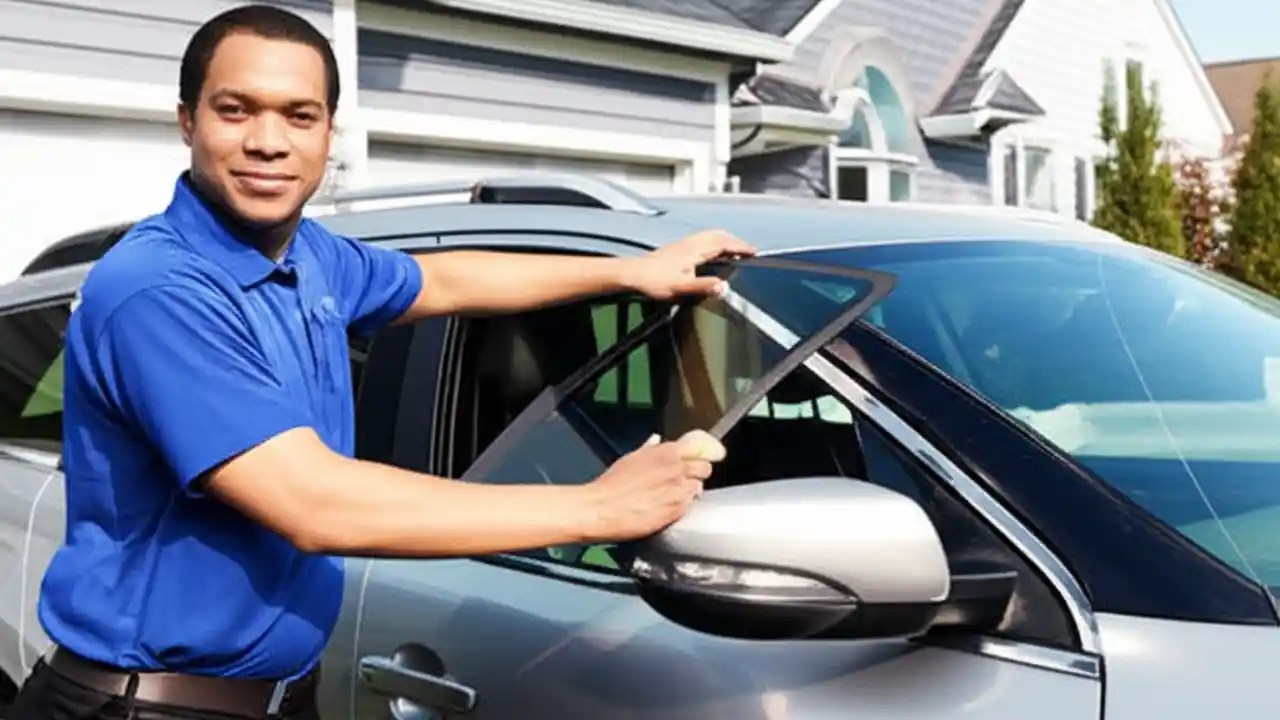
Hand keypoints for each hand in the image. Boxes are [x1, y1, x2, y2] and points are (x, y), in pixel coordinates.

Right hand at [578, 435, 713, 542]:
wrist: (602, 509)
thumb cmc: (611, 484)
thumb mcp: (630, 458)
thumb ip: (648, 449)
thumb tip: (656, 440)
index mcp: (666, 452)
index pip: (700, 448)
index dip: (699, 455)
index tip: (698, 459)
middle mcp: (677, 468)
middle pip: (705, 468)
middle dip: (697, 473)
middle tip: (685, 480)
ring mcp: (679, 490)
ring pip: (700, 487)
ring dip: (690, 490)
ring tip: (674, 496)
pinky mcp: (678, 510)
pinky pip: (691, 505)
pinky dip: (684, 506)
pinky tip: (668, 507)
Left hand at [626, 229, 755, 300]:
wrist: (631, 275)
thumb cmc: (654, 281)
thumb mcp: (681, 288)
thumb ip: (704, 287)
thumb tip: (724, 287)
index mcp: (695, 250)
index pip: (723, 243)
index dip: (740, 247)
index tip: (754, 252)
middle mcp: (690, 243)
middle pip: (718, 235)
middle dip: (734, 241)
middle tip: (747, 251)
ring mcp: (682, 244)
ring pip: (709, 236)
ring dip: (723, 241)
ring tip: (732, 251)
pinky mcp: (675, 249)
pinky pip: (701, 240)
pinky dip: (712, 243)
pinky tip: (709, 254)